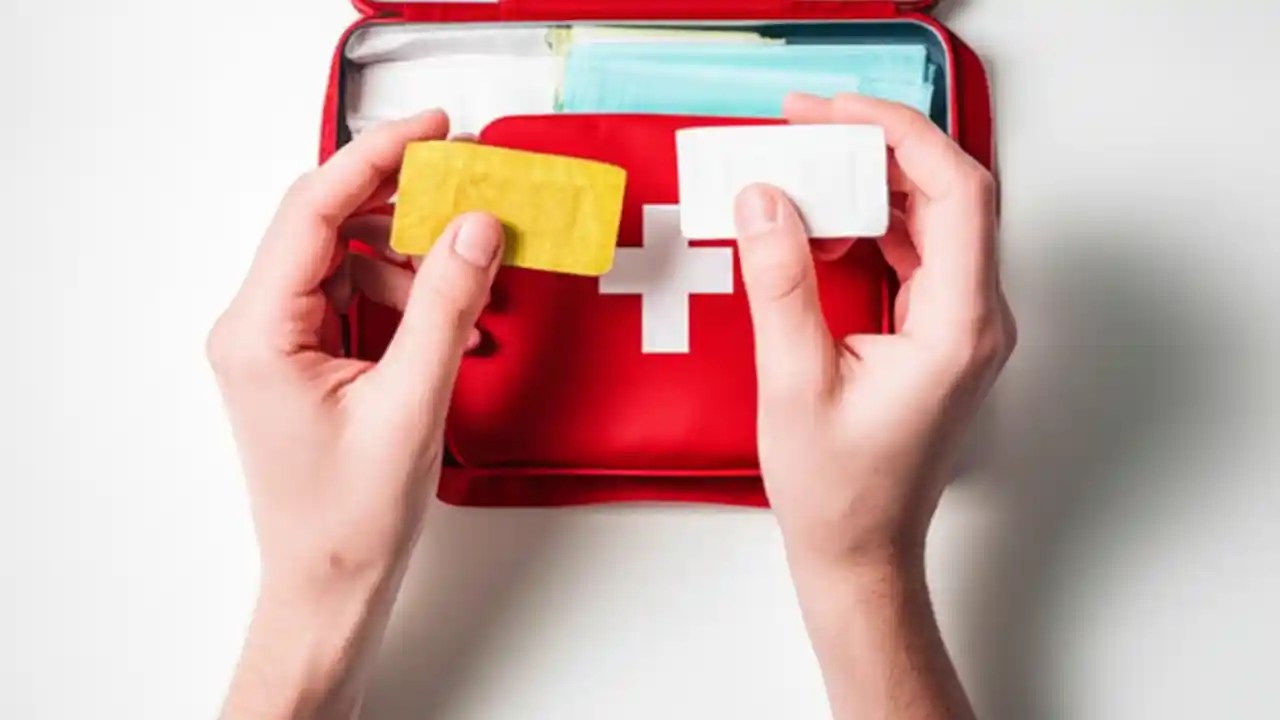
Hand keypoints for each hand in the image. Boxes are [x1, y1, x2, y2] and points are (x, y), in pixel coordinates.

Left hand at [209, 110, 503, 718]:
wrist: (330, 585)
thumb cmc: (351, 518)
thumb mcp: (411, 404)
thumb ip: (445, 305)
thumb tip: (476, 226)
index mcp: (260, 331)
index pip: (313, 210)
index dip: (376, 157)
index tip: (438, 130)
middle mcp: (257, 326)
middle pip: (329, 225)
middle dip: (404, 205)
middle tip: (472, 193)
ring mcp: (279, 341)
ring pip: (349, 258)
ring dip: (415, 260)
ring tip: (472, 288)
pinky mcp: (306, 357)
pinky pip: (358, 296)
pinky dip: (410, 296)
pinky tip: (454, 324)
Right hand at [735, 93, 1014, 567]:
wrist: (862, 554)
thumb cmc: (839, 492)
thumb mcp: (795, 383)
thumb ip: (781, 284)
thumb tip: (766, 199)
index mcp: (958, 327)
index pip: (956, 191)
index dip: (898, 134)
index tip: (833, 113)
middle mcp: (977, 319)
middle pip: (950, 193)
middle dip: (880, 145)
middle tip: (806, 125)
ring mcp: (964, 325)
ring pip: (935, 218)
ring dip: (875, 180)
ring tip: (807, 161)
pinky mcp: (941, 333)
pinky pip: (919, 251)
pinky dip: (874, 221)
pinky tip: (825, 217)